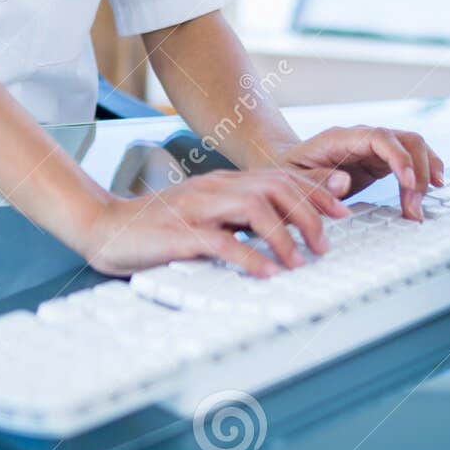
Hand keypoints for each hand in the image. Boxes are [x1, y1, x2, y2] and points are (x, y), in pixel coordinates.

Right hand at [76, 168, 348, 277]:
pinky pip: (222, 242)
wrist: (105, 226)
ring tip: (301, 261)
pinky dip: (250, 258)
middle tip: (326, 243)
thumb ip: (240, 216)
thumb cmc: (157, 227)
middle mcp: (216, 188)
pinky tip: (267, 273)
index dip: (317, 189)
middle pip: (276, 187)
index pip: (280, 176)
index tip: (344, 206)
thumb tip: (282, 227)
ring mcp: (198, 207)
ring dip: (285, 235)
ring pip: (255, 208)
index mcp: (224, 183)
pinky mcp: (180, 232)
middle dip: (310, 213)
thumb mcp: (205, 215)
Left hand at [274, 126, 444, 219]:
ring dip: (425, 174)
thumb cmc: (285, 170)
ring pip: (414, 148)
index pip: (380, 137)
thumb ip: (315, 180)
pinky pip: (411, 162)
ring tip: (420, 206)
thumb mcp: (290, 178)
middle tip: (413, 208)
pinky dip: (424, 174)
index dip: (399, 157)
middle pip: (406, 140)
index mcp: (341, 138)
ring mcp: (374, 149)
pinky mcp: (380, 163)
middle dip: (418, 172)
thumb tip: (345, 181)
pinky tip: (430, 190)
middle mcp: (363, 139)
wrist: (283, 166)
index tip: (408, 183)